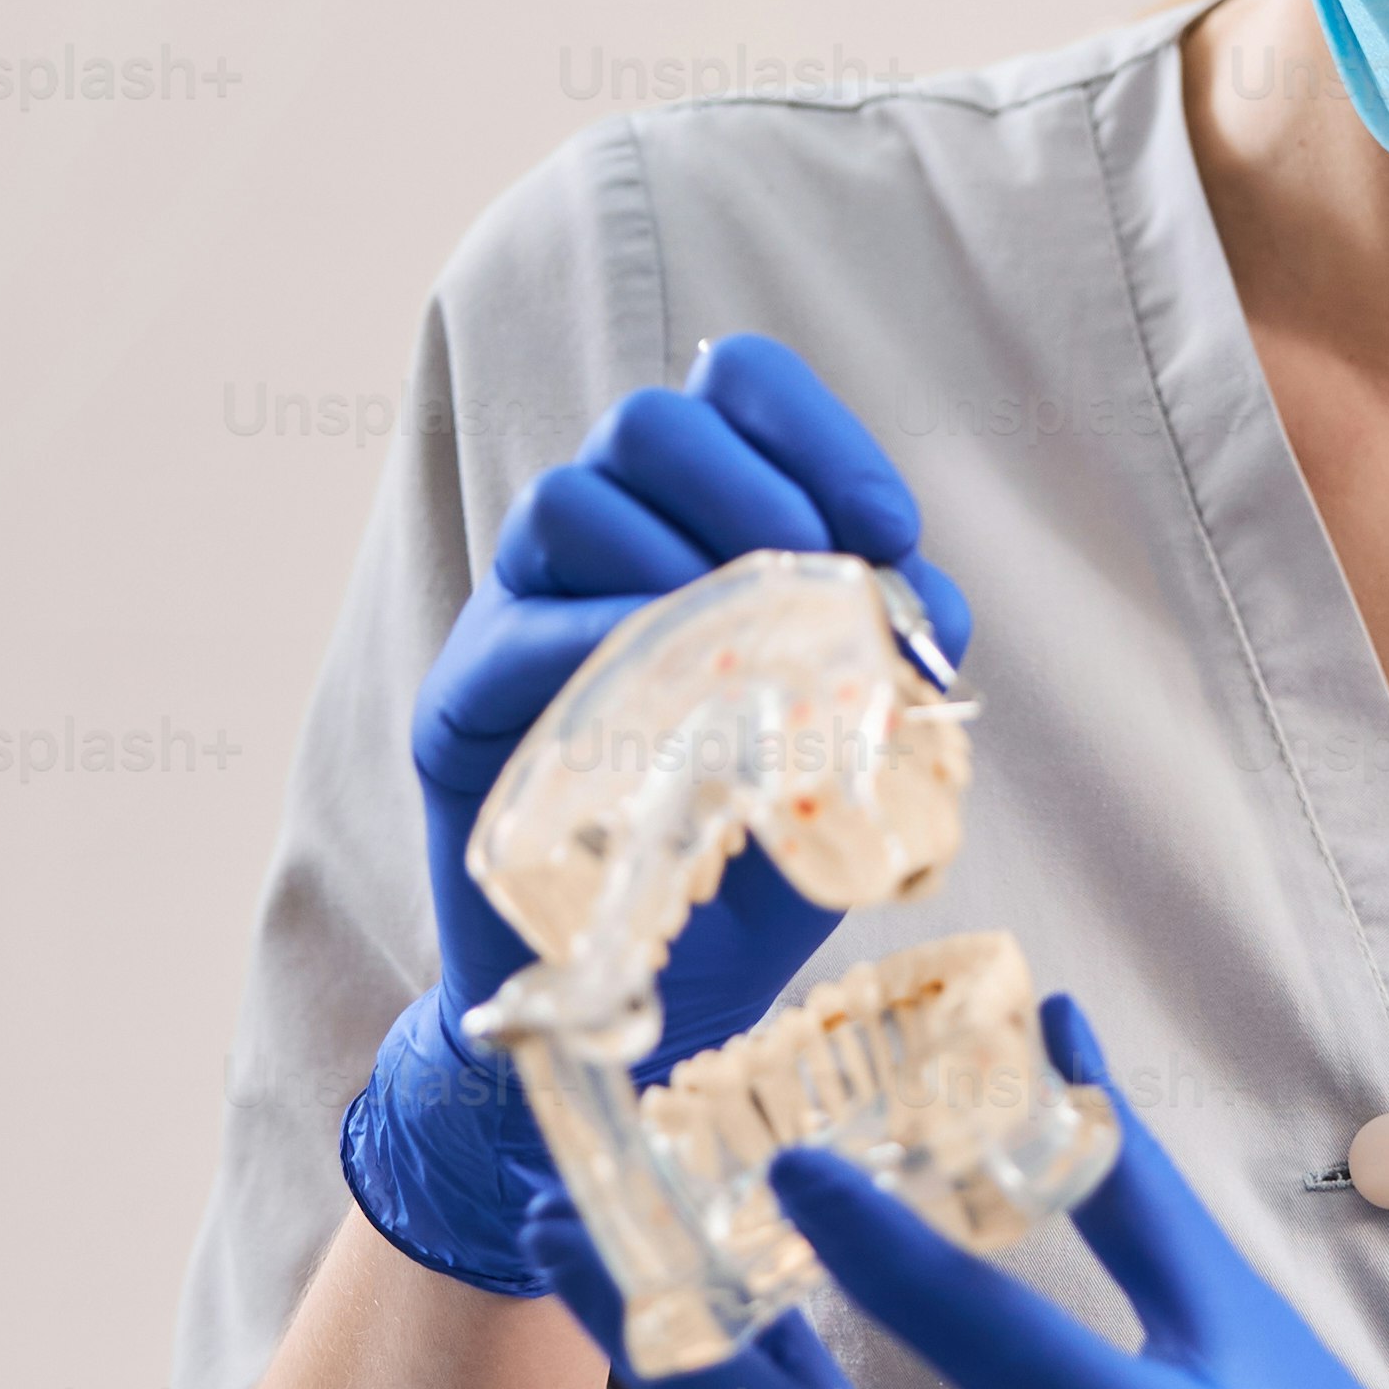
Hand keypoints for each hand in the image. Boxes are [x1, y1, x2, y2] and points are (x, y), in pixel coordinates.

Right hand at [337, 334, 970, 1295]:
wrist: (666, 996)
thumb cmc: (763, 855)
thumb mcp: (860, 750)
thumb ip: (892, 664)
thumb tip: (922, 604)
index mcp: (699, 525)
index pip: (737, 393)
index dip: (815, 432)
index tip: (888, 528)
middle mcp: (604, 547)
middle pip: (647, 422)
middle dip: (749, 483)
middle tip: (815, 580)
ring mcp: (524, 613)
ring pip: (569, 500)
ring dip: (675, 558)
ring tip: (746, 650)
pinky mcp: (466, 700)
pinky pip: (518, 631)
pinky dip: (602, 642)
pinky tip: (671, 691)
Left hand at [529, 997, 1388, 1388]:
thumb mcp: (1238, 1325)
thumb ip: (1126, 1184)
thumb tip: (1055, 1029)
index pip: (972, 1332)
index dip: (872, 1241)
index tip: (785, 1156)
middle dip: (660, 1341)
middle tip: (561, 1232)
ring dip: (714, 1375)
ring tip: (621, 1266)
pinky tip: (767, 1341)